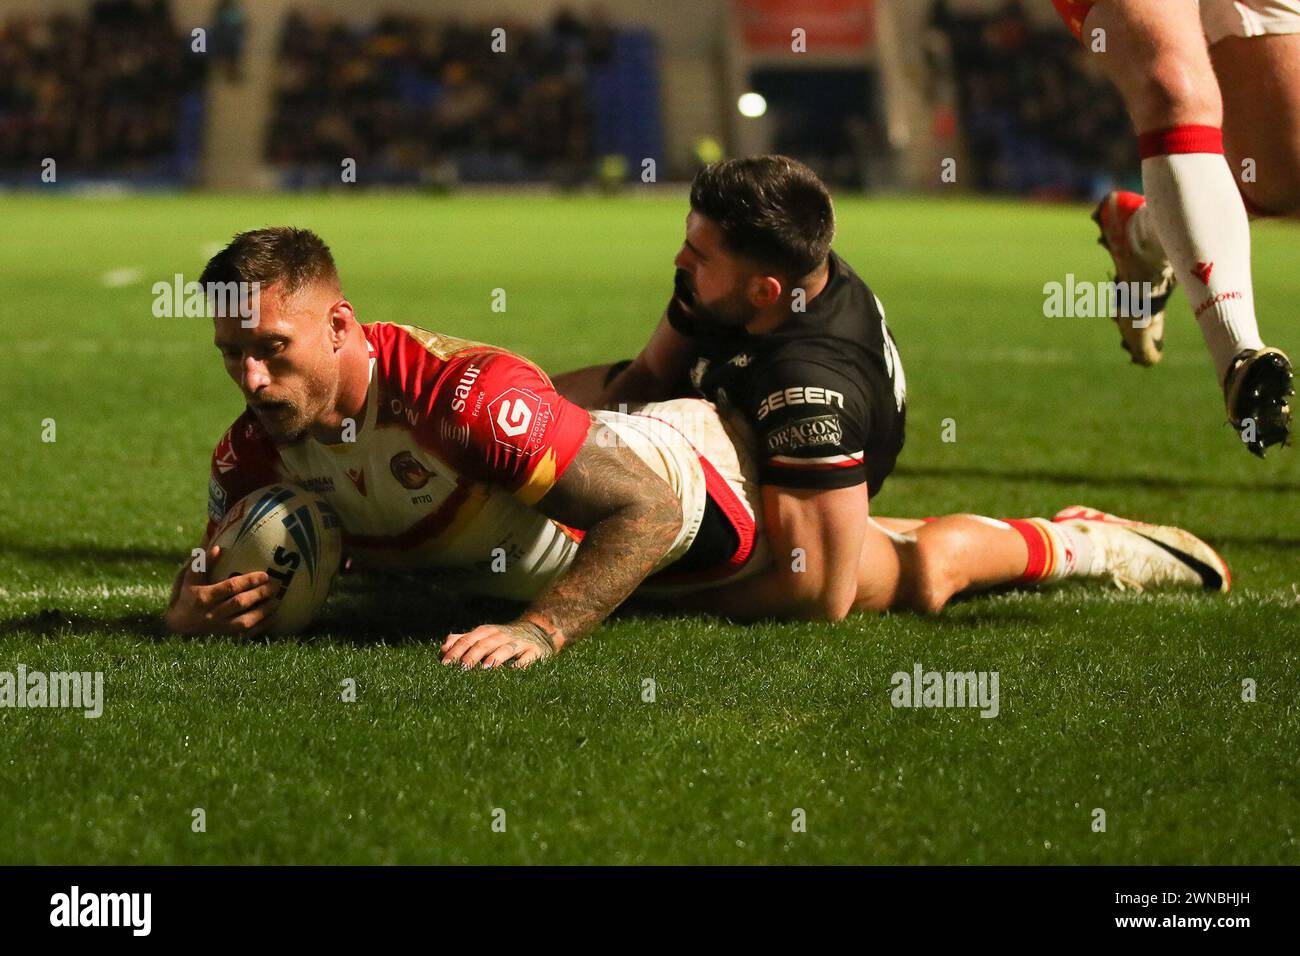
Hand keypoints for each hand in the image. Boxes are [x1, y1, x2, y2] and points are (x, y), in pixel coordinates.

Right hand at [164, 545, 279, 635]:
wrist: (178, 626)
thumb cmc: (187, 596)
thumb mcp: (190, 579)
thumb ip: (203, 564)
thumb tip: (218, 548)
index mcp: (205, 597)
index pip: (230, 587)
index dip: (249, 581)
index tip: (264, 575)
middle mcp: (212, 613)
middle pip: (240, 603)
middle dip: (259, 594)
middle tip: (275, 586)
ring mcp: (219, 628)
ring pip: (244, 621)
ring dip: (263, 611)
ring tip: (276, 601)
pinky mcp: (225, 637)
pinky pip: (246, 635)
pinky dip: (261, 627)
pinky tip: (274, 617)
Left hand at [440, 621, 561, 669]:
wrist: (538, 632)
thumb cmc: (502, 639)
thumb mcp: (483, 637)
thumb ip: (462, 641)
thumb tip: (443, 647)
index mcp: (486, 632)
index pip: (468, 640)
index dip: (456, 651)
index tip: (445, 664)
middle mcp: (501, 636)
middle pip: (484, 644)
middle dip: (473, 655)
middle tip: (463, 667)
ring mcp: (518, 643)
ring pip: (505, 649)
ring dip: (495, 657)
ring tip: (486, 667)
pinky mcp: (534, 652)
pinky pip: (527, 658)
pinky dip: (521, 663)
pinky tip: (514, 670)